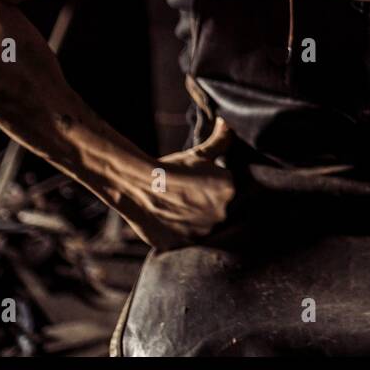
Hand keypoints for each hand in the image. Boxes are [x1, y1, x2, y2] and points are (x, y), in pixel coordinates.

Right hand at [124, 117, 236, 250]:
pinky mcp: (184, 246)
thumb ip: (220, 141)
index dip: (217, 194)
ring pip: (205, 231)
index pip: (231, 196)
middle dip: (209, 210)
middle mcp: (222, 214)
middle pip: (221, 215)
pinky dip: (182, 236)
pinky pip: (188, 244)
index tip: (203, 190)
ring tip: (180, 212)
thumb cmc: (171, 167)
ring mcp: (203, 233)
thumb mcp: (198, 153)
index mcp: (230, 190)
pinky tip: (172, 223)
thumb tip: (226, 124)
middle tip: (190, 201)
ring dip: (197, 225)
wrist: (137, 183)